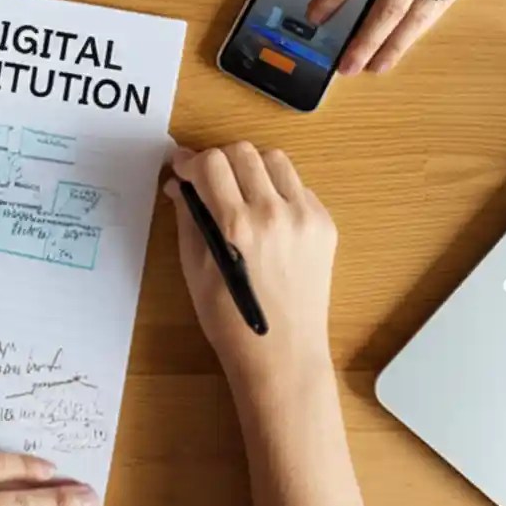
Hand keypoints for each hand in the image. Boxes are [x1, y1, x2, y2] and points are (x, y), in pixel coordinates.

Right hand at [164, 144, 336, 384]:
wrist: (282, 354)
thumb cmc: (229, 320)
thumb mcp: (195, 268)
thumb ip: (189, 217)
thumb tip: (180, 184)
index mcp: (236, 225)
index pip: (210, 163)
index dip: (189, 161)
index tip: (182, 169)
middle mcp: (274, 213)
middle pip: (243, 152)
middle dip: (218, 160)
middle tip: (208, 180)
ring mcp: (305, 217)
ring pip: (275, 160)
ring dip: (251, 167)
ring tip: (239, 190)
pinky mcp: (325, 225)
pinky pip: (298, 187)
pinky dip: (277, 189)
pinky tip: (266, 214)